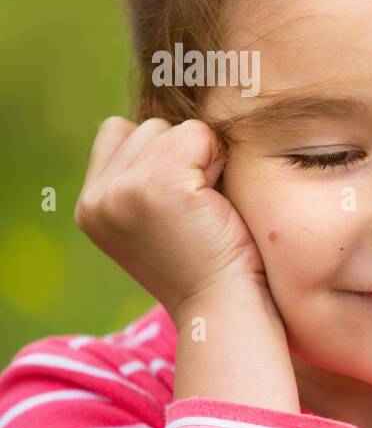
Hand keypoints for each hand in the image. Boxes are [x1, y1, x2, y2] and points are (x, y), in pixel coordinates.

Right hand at [74, 116, 270, 316]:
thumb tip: (168, 123)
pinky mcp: (158, 185)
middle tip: (199, 209)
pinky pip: (198, 134)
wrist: (225, 304)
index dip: (161, 153)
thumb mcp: (157, 217)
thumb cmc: (209, 260)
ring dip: (203, 158)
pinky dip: (218, 158)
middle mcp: (97, 197)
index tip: (182, 200)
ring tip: (207, 206)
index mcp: (90, 205)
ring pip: (173, 128)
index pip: (119, 132)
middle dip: (185, 157)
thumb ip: (143, 173)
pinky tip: (217, 200)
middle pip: (149, 128)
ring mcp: (124, 190)